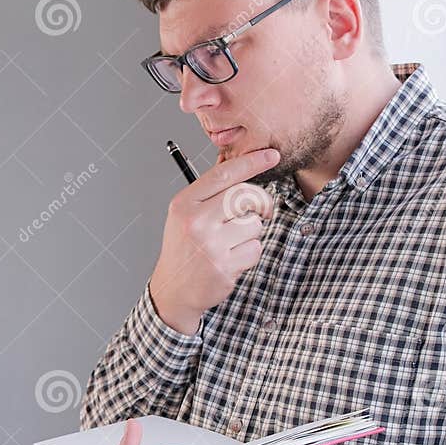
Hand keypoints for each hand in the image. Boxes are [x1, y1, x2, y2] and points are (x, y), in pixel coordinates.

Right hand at [149, 148, 280, 333]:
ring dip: (251, 233)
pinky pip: (255, 248)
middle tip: (263, 210)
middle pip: (245, 196)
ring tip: (233, 242)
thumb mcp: (185, 214)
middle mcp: (196, 222)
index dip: (251, 162)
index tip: (271, 155)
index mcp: (184, 204)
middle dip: (261, 202)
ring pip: (254, 224)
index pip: (223, 175)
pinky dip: (249, 252)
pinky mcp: (224, 266)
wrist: (174, 289)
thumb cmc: (184, 248)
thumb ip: (209, 192)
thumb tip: (238, 164)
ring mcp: (210, 245)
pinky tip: (232, 258)